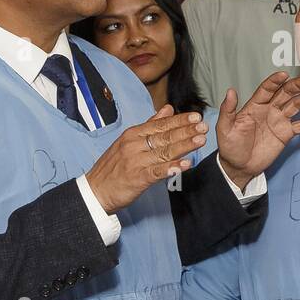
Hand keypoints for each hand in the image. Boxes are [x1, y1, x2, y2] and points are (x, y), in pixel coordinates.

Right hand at [84, 105, 206, 214]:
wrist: (95, 191)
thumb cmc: (114, 166)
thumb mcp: (128, 141)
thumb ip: (150, 124)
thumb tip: (168, 108)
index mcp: (133, 134)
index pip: (160, 124)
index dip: (180, 120)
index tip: (196, 116)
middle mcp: (134, 145)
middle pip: (165, 136)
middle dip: (186, 131)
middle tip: (203, 126)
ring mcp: (136, 161)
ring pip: (164, 152)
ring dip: (184, 146)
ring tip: (200, 141)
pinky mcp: (137, 178)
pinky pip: (157, 172)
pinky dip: (172, 168)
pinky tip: (185, 165)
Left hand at [216, 72, 299, 188]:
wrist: (239, 166)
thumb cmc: (230, 146)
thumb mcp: (225, 128)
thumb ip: (228, 110)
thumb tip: (230, 91)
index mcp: (254, 105)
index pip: (266, 89)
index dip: (275, 81)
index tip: (284, 75)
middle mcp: (269, 109)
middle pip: (285, 93)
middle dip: (296, 86)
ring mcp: (279, 121)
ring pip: (295, 106)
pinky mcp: (286, 134)